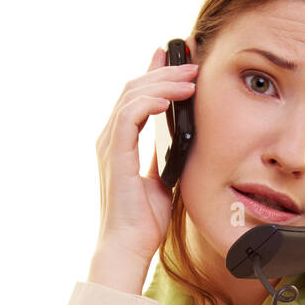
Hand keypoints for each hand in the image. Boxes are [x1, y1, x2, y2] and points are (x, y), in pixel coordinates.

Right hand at [94, 44, 197, 267]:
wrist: (130, 247)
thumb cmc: (144, 222)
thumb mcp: (162, 179)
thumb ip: (164, 155)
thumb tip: (180, 139)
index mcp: (120, 142)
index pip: (136, 96)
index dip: (155, 73)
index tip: (179, 57)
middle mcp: (110, 138)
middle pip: (134, 88)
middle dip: (165, 71)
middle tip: (194, 64)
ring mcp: (110, 145)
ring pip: (132, 95)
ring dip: (163, 82)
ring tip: (190, 79)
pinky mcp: (116, 154)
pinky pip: (130, 115)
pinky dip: (151, 101)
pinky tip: (171, 99)